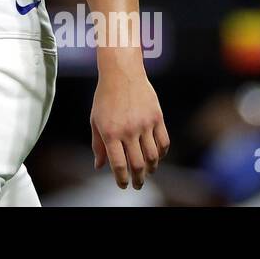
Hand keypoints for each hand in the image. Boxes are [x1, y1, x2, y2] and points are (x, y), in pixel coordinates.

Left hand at [89, 58, 169, 188]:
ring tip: (147, 172)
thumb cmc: (105, 97)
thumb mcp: (95, 120)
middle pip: (138, 165)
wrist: (121, 73)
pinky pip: (164, 142)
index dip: (122, 179)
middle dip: (138, 180)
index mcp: (111, 132)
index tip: (123, 185)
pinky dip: (162, 153)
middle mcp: (129, 130)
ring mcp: (145, 124)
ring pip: (153, 156)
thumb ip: (98, 145)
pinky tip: (157, 156)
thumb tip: (100, 167)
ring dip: (151, 169)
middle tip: (137, 185)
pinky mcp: (157, 117)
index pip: (119, 165)